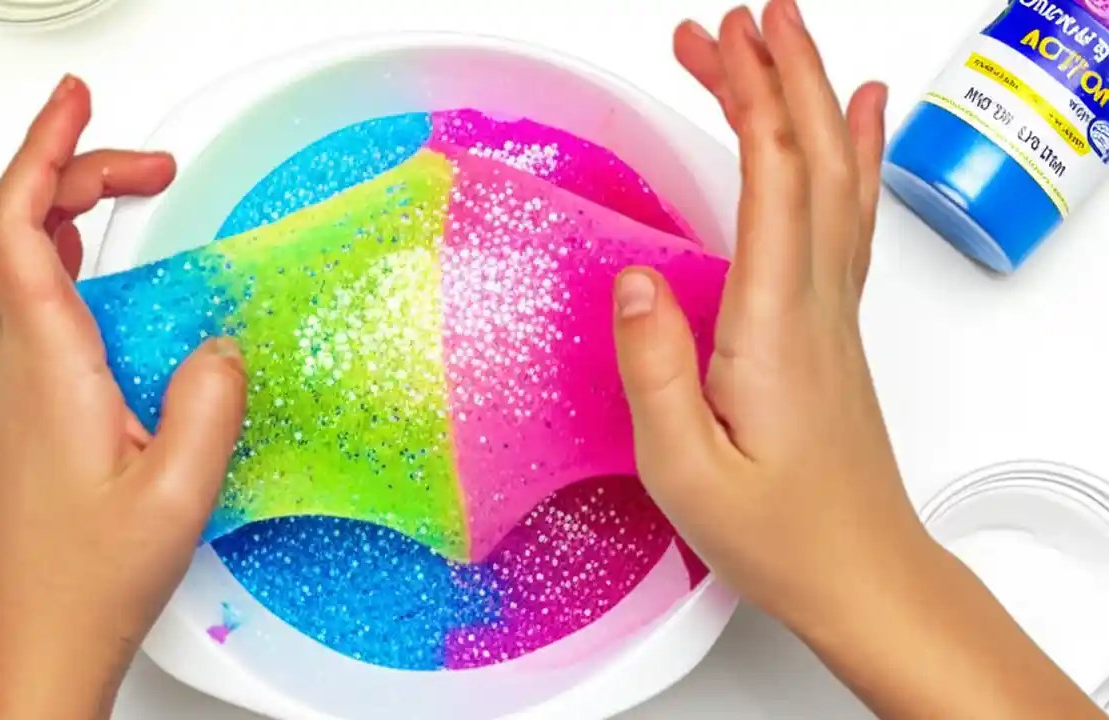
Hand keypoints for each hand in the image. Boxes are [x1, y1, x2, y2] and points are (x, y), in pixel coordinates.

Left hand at [0, 76, 246, 719]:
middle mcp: (22, 367)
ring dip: (79, 217)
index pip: (16, 224)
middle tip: (152, 161)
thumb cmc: (84, 584)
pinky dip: (83, 269)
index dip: (44, 151)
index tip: (80, 104)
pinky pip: (48, 312)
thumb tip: (220, 343)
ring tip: (141, 196)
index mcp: (47, 366)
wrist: (31, 649)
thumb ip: (206, 403)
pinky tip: (126, 288)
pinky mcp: (34, 413)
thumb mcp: (174, 494)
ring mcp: (22, 390)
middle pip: (22, 229)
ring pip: (31, 269)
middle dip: (79, 171)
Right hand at [613, 3, 1099, 717]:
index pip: (773, 182)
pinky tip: (858, 122)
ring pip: (836, 179)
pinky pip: (852, 216)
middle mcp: (816, 304)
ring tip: (783, 41)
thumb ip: (657, 372)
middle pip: (811, 159)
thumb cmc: (779, 533)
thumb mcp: (687, 471)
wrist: (862, 574)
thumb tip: (633, 280)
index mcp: (775, 327)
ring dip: (809, 102)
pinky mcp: (833, 325)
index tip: (719, 41)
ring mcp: (834, 310)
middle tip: (738, 20)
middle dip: (775, 77)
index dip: (750, 99)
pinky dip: (855, 154)